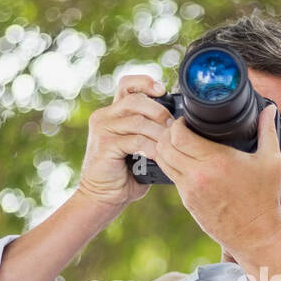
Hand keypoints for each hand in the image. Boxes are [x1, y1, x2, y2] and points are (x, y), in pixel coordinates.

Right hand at [75, 74, 171, 211]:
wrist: (103, 197)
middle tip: (172, 127)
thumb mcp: (141, 147)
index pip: (127, 85)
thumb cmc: (126, 174)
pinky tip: (157, 156)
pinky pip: (135, 140)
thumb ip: (151, 132)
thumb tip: (178, 125)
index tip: (163, 90)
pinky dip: (150, 147)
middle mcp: (105, 116)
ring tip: (168, 144)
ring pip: (137, 119)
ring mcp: (102, 129)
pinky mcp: (104, 144)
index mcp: (114, 113)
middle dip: (159, 111)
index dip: (145, 82)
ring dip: (158, 132)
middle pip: (136, 99)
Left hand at [154, 103, 280, 254]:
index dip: (177, 123)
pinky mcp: (187, 202)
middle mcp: (198, 175)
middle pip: (164, 145)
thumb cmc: (265, 198)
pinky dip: (172, 165)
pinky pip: (171, 176)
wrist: (255, 234)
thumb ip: (268, 131)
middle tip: (178, 129)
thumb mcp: (271, 161)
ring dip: (165, 149)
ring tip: (177, 143)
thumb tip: (270, 109)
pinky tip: (182, 161)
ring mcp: (189, 190)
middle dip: (167, 133)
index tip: (186, 119)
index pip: (178, 134)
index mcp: (216, 160)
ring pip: (162, 161)